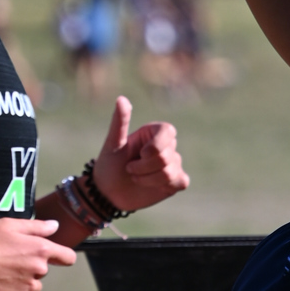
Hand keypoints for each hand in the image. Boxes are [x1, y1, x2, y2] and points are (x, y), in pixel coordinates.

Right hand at [0, 216, 74, 290]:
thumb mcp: (10, 225)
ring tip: (4, 277)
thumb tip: (55, 226)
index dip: (61, 257)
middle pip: (43, 272)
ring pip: (35, 288)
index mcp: (41, 249)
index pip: (67, 258)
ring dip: (24, 284)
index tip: (53, 258)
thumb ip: (36, 227)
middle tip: (9, 263)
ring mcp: (30, 287)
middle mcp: (40, 269)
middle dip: (30, 268)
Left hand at [91, 96, 189, 213]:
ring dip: (147, 179)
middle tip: (130, 169)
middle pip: (166, 156)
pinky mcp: (176, 181)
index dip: (154, 147)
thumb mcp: (112, 143)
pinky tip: (151, 185)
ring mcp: (173, 164)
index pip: (168, 132)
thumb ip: (120, 121)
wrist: (109, 192)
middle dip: (143, 167)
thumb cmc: (109, 164)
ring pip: (169, 172)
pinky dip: (163, 186)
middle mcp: (166, 146)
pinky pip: (181, 182)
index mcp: (154, 132)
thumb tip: (121, 98)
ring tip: (136, 178)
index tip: (139, 154)